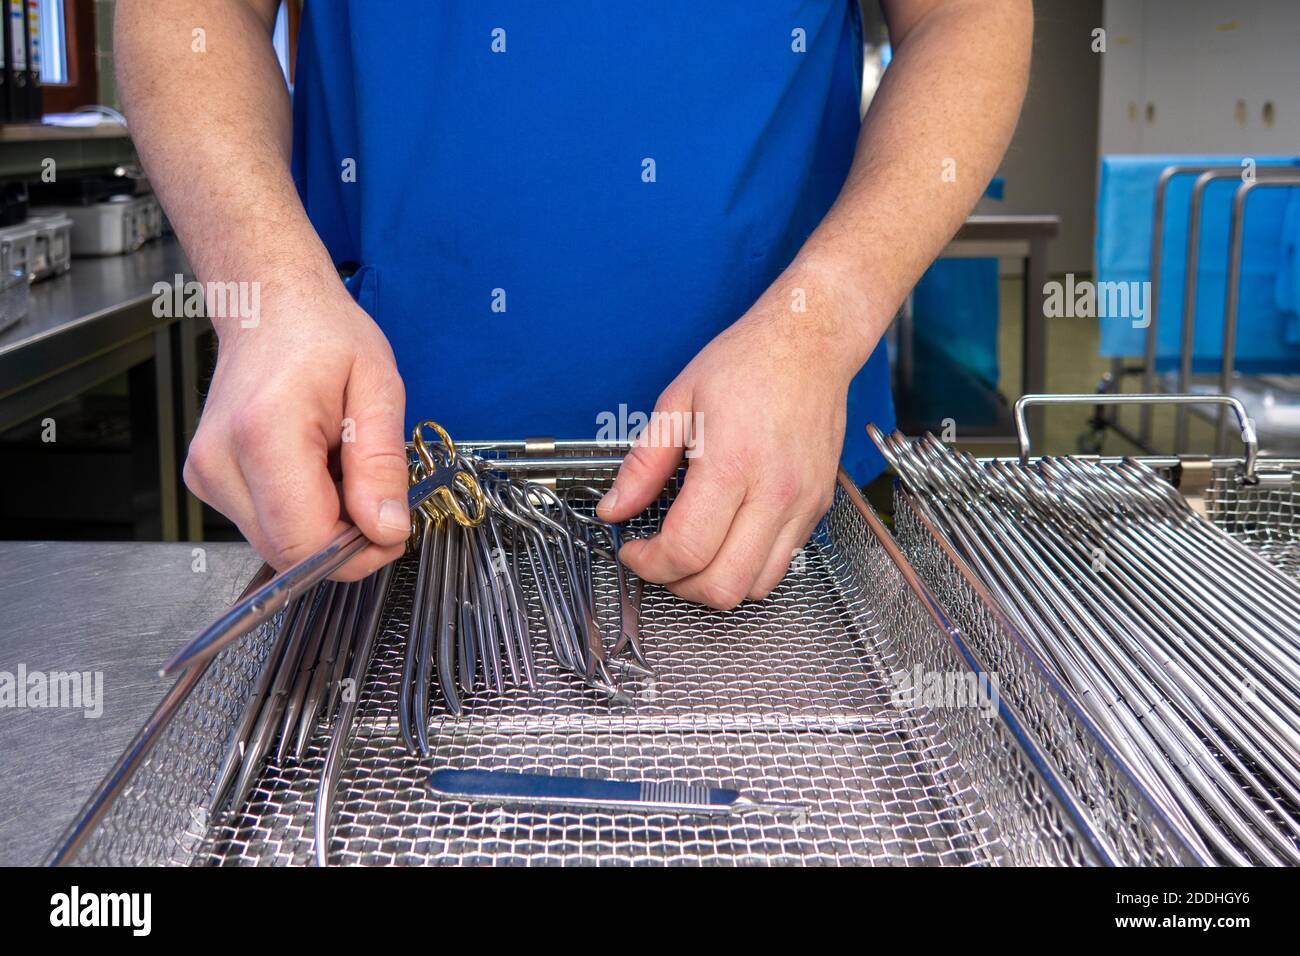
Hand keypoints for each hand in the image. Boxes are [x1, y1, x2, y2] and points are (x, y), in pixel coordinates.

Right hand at [183, 280, 409, 579]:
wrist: (267, 309)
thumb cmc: (322, 336)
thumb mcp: (378, 389)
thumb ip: (382, 466)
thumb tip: (386, 531)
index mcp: (264, 434)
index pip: (305, 542)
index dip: (356, 552)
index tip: (388, 526)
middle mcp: (221, 461)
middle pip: (290, 553)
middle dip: (343, 539)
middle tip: (369, 489)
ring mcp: (207, 475)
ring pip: (279, 545)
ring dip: (322, 524)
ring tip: (337, 467)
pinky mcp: (207, 483)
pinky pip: (266, 526)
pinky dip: (300, 512)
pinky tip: (313, 470)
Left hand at [597, 262, 868, 608]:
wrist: (810, 343)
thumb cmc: (747, 362)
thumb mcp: (678, 402)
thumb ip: (643, 464)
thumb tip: (614, 507)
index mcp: (731, 464)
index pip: (687, 549)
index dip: (650, 564)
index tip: (634, 550)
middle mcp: (774, 492)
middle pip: (724, 585)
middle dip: (680, 585)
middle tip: (659, 560)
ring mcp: (802, 504)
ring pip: (759, 586)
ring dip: (718, 584)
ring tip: (694, 555)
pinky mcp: (817, 507)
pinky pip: (783, 562)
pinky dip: (750, 566)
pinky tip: (729, 537)